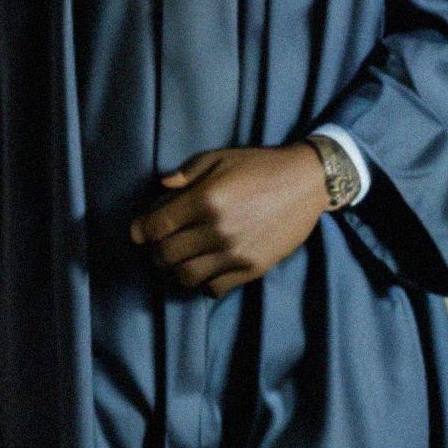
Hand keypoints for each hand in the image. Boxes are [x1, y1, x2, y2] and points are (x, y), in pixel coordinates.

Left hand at [129, 143, 330, 298]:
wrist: (307, 183)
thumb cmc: (260, 166)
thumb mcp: (220, 158)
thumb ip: (187, 173)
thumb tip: (160, 186)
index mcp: (206, 200)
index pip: (156, 227)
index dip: (141, 231)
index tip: (140, 231)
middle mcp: (217, 230)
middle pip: (166, 256)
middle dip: (157, 251)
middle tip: (162, 244)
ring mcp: (235, 253)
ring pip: (186, 277)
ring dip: (177, 269)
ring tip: (182, 258)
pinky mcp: (252, 269)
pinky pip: (213, 289)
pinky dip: (203, 282)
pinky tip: (207, 267)